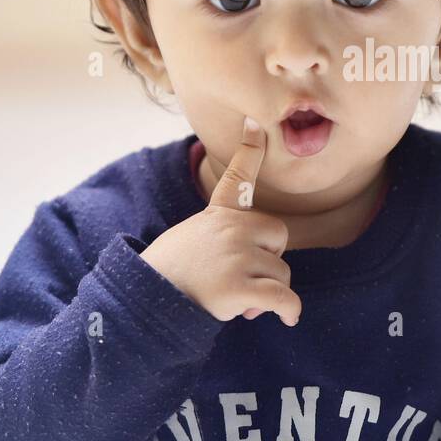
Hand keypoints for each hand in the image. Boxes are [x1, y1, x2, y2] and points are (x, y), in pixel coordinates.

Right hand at [140, 116, 300, 326]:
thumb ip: (230, 242)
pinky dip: (290, 311)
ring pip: (281, 274)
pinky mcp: (239, 287)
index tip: (254, 123)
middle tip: (243, 275)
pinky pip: (284, 298)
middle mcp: (229, 229)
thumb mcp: (195, 241)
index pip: (237, 176)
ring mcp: (235, 256)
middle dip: (270, 260)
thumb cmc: (176, 276)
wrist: (150, 303)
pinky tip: (286, 318)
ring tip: (236, 298)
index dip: (249, 148)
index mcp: (218, 215)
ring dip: (267, 293)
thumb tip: (264, 270)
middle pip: (279, 238)